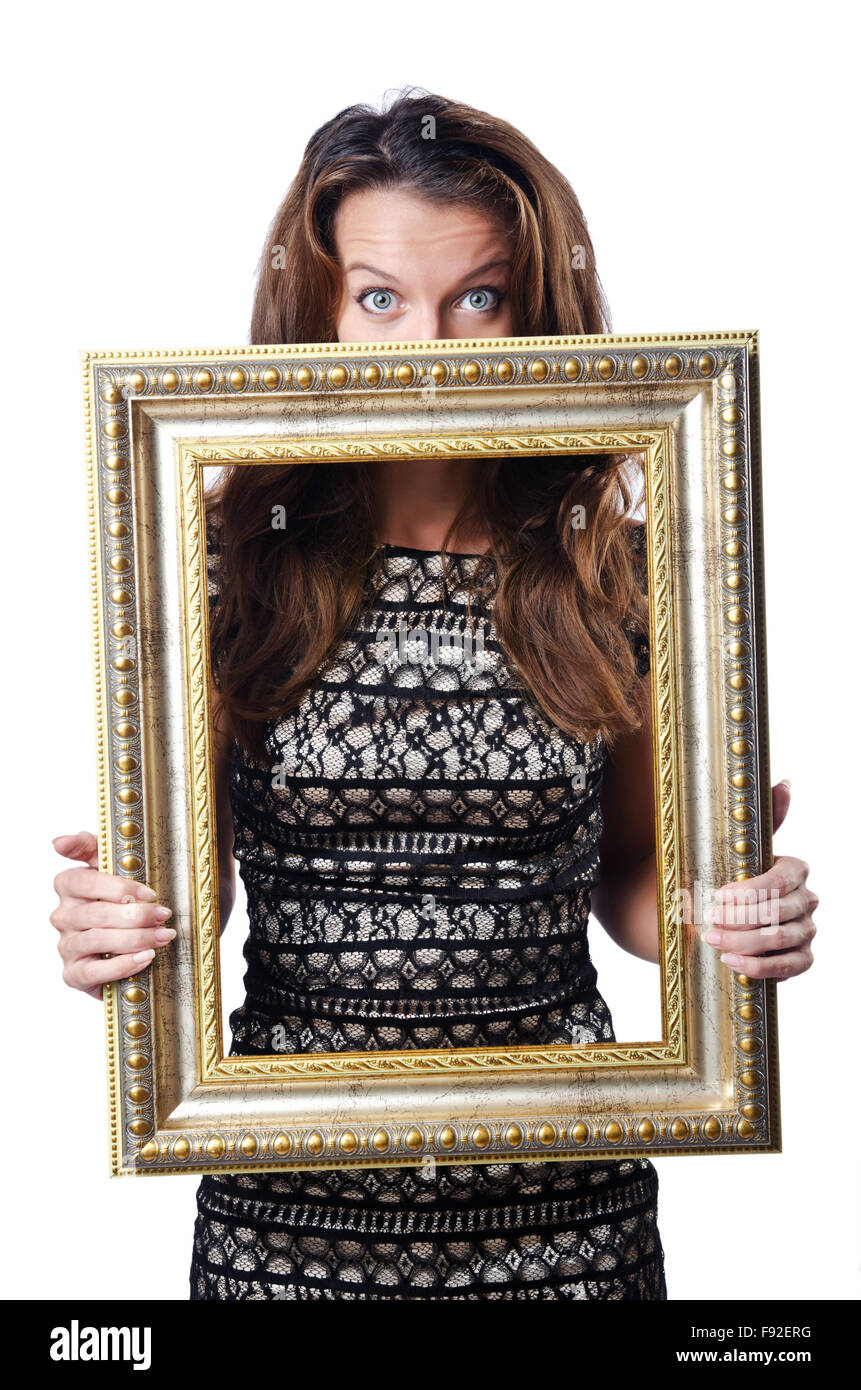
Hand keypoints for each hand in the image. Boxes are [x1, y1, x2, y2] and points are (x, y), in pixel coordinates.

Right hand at [51, 831, 174, 1000]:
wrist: (126, 944)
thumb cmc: (121, 900)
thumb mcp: (111, 866)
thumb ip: (87, 846)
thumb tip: (59, 841)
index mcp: (68, 886)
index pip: (83, 882)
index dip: (118, 888)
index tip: (149, 893)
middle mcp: (62, 916)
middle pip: (95, 914)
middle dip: (135, 915)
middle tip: (163, 915)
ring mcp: (66, 946)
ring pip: (96, 940)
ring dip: (135, 938)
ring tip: (162, 936)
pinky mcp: (73, 974)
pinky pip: (93, 972)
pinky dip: (122, 965)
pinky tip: (145, 958)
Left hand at [703, 780, 817, 979]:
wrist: (713, 914)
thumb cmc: (725, 877)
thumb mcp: (738, 848)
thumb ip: (765, 820)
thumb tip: (784, 784)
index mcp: (795, 870)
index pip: (781, 879)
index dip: (751, 890)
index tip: (720, 896)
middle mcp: (807, 900)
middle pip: (780, 911)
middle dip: (742, 918)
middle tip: (709, 920)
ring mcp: (805, 931)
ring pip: (782, 939)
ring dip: (745, 942)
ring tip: (713, 940)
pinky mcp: (800, 959)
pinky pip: (788, 967)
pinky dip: (759, 967)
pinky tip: (731, 961)